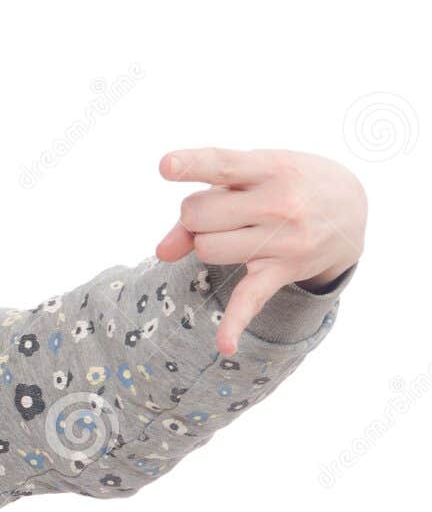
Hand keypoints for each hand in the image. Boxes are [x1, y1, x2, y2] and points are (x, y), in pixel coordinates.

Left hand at [155, 147, 364, 355]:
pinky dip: (235, 324)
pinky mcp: (283, 271)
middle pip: (197, 215)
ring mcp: (284, 240)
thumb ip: (200, 202)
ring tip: (235, 231)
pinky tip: (225, 346)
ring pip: (206, 249)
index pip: (224, 165)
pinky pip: (251, 299)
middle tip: (224, 209)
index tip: (166, 166)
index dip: (192, 165)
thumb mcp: (251, 175)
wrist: (350, 206)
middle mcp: (280, 203)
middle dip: (196, 213)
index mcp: (270, 168)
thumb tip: (162, 253)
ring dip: (207, 242)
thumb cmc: (284, 182)